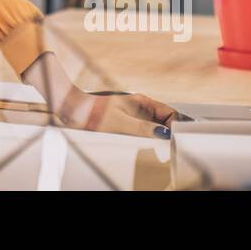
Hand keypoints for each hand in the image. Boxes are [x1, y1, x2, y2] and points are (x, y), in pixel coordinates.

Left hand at [63, 92, 177, 137]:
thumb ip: (142, 127)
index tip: (174, 138)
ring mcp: (135, 116)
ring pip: (155, 128)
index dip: (175, 125)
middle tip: (170, 146)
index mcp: (142, 102)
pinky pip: (145, 132)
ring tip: (160, 147)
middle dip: (169, 132)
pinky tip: (147, 146)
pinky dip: (149, 139)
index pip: (169, 112)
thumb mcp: (120, 122)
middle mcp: (141, 108)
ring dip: (159, 137)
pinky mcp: (128, 124)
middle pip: (164, 121)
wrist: (75, 112)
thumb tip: (163, 133)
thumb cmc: (94, 113)